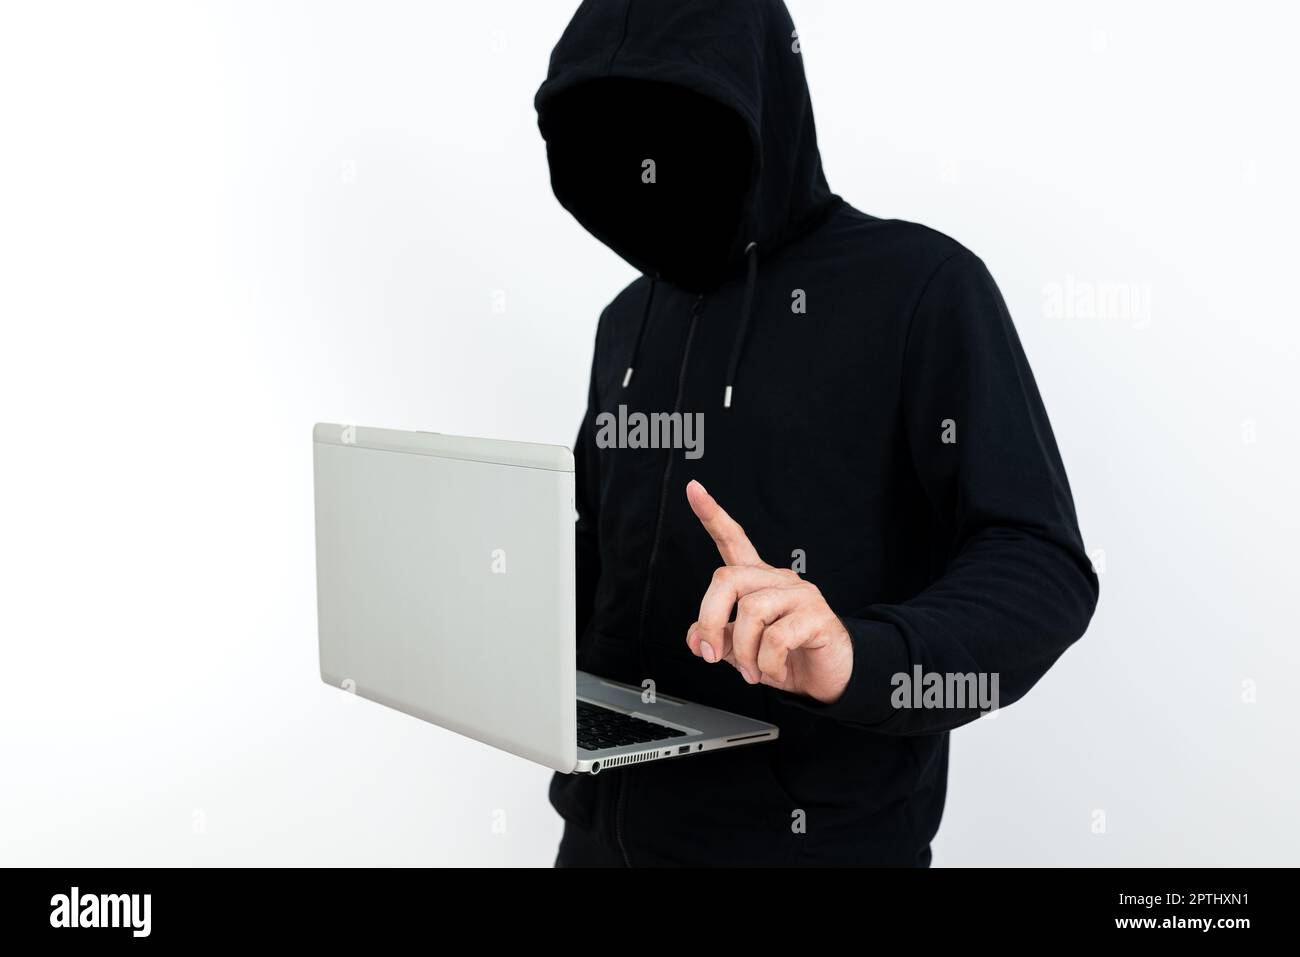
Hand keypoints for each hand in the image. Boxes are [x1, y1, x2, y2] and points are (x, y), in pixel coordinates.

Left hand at [684, 480, 852, 703]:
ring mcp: (800, 595)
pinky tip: (775, 671)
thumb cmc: (786, 656)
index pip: (733, 540)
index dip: (712, 515)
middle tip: (711, 654)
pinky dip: (766, 664)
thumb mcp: (741, 649)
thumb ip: (716, 638)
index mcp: (757, 581)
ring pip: (751, 612)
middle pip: (727, 578)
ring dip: (743, 653)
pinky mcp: (816, 616)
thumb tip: (695, 639)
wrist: (828, 677)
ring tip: (753, 672)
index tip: (693, 489)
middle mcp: (778, 579)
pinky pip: (775, 639)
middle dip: (710, 620)